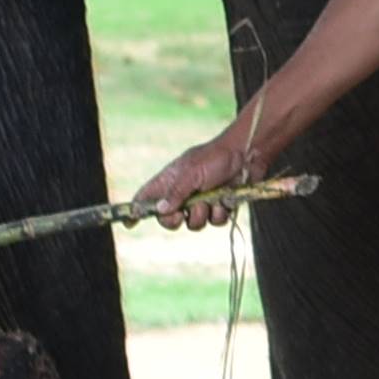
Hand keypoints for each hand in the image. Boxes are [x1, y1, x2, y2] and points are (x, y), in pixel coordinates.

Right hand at [134, 126, 262, 228]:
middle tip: (180, 214)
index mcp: (170, 181)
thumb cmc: (216, 158)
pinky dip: (220, 213)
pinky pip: (214, 222)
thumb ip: (176, 193)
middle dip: (174, 220)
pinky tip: (225, 200)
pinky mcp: (219, 207)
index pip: (146, 198)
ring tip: (210, 200)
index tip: (130, 223)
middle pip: (168, 219)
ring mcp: (201, 201)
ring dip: (201, 215)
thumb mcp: (192, 173)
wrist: (248, 155)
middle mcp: (183, 193)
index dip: (137, 211)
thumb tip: (160, 210)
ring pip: (193, 224)